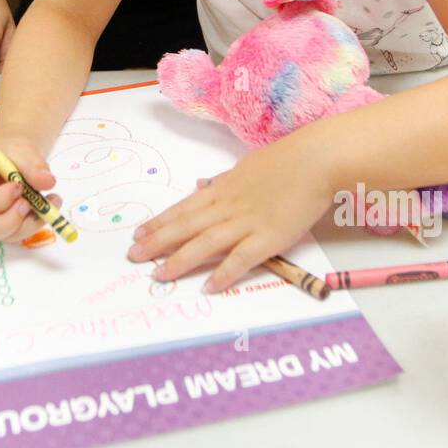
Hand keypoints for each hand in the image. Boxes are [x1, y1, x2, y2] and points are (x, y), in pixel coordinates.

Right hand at [0, 134, 58, 242]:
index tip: (19, 187)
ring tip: (50, 202)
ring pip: (1, 237)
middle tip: (29, 204)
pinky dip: (34, 225)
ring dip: (29, 224)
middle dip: (9, 221)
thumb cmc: (11, 153)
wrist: (15, 159)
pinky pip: (16, 237)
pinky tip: (47, 207)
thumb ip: (32, 165)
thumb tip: (48, 182)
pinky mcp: (0, 230)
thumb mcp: (21, 151)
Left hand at [127, 139, 340, 292]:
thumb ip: (228, 182)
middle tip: (133, 256)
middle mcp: (227, 206)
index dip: (160, 222)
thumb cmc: (287, 161)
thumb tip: (210, 187)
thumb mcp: (248, 168)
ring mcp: (247, 222)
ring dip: (180, 260)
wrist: (315, 160)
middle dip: (157, 242)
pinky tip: (209, 287)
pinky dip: (224, 273)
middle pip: (186, 226)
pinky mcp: (268, 237)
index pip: (184, 208)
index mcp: (223, 188)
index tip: (139, 233)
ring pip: (205, 243)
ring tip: (159, 275)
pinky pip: (242, 258)